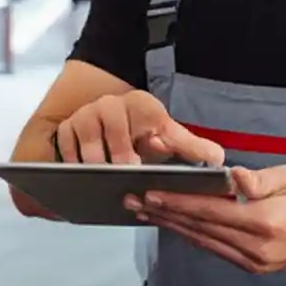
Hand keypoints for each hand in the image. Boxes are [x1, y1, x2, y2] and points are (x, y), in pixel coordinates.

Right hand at [56, 90, 224, 165]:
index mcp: (140, 105)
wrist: (112, 125)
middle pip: (113, 130)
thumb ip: (191, 147)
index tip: (143, 162)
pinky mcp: (67, 129)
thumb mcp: (167, 137)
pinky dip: (73, 163)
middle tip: (126, 174)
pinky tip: (82, 179)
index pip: (147, 119)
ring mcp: (86, 116)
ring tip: (103, 181)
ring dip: (96, 162)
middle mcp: (110, 105)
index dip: (149, 140)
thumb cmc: (142, 133)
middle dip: (119, 154)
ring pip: (88, 140)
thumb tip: (218, 159)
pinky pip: (67, 147)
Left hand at [125, 165, 285, 273]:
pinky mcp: (254, 266)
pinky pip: (215, 249)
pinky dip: (192, 236)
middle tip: (134, 202)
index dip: (179, 203)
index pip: (211, 211)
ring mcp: (256, 261)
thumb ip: (258, 179)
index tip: (151, 194)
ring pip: (204, 241)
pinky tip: (173, 224)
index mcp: (266, 221)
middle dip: (165, 214)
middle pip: (201, 229)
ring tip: (145, 213)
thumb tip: (232, 176)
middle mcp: (258, 247)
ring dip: (172, 227)